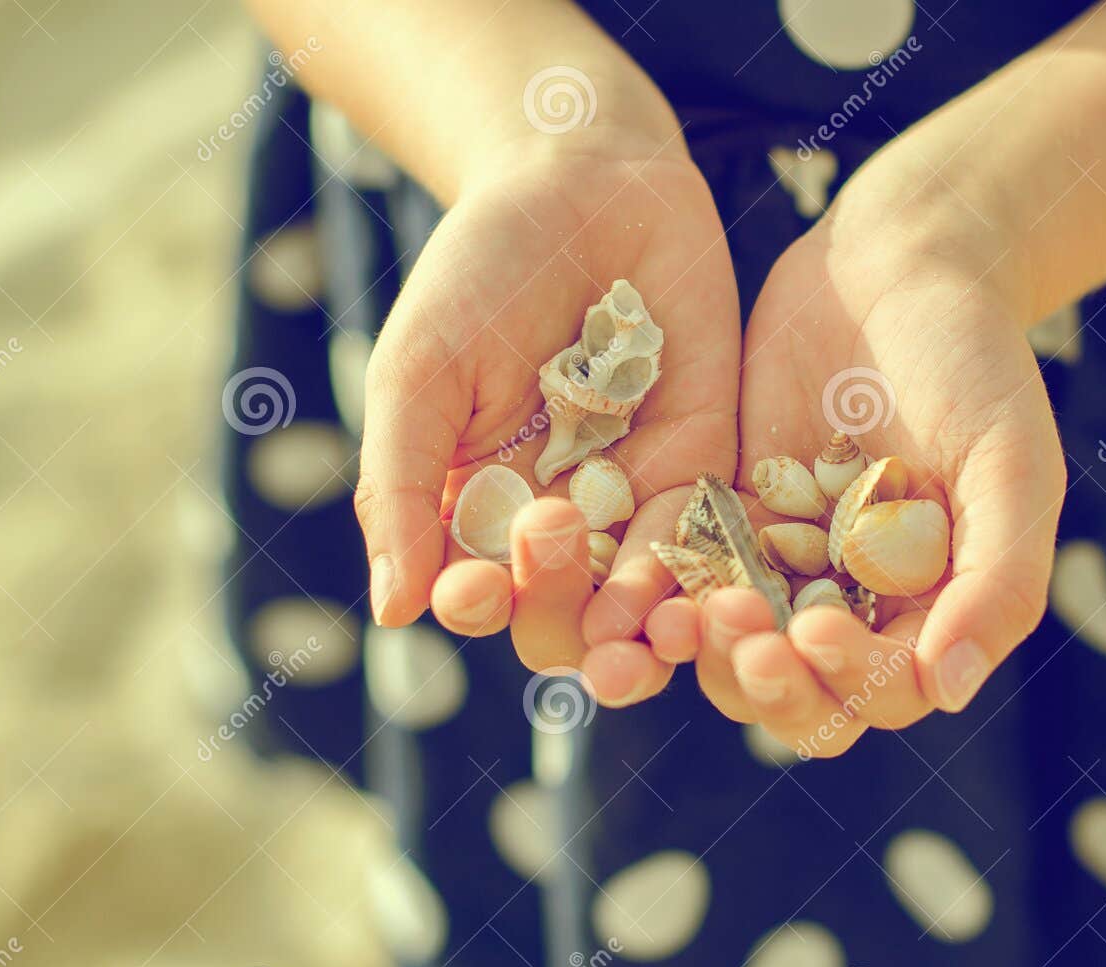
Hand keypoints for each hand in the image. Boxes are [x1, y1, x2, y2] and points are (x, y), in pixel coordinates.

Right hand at [356, 139, 739, 703]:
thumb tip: (389, 614)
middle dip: (564, 618)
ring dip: (644, 632)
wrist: (587, 187)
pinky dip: (711, 579)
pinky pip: (711, 544)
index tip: (472, 588)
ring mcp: (635, 504)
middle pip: (566, 620)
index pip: (481, 596)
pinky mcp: (706, 471)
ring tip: (648, 639)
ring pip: (643, 604)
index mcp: (480, 516)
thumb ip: (402, 488)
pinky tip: (716, 598)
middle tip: (558, 557)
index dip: (479, 606)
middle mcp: (559, 528)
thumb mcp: (420, 373)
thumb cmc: (480, 275)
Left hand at [683, 199, 1065, 756]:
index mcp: (930, 610)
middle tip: (743, 638)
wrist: (899, 265)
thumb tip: (947, 688)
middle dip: (771, 687)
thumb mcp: (1012, 464)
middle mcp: (856, 605)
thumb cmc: (977, 362)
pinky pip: (687, 578)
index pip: (886, 692)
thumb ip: (1000, 580)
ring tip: (691, 613)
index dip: (850, 681)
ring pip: (734, 653)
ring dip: (711, 651)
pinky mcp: (724, 520)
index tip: (817, 629)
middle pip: (803, 700)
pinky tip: (643, 576)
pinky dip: (666, 592)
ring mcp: (784, 566)